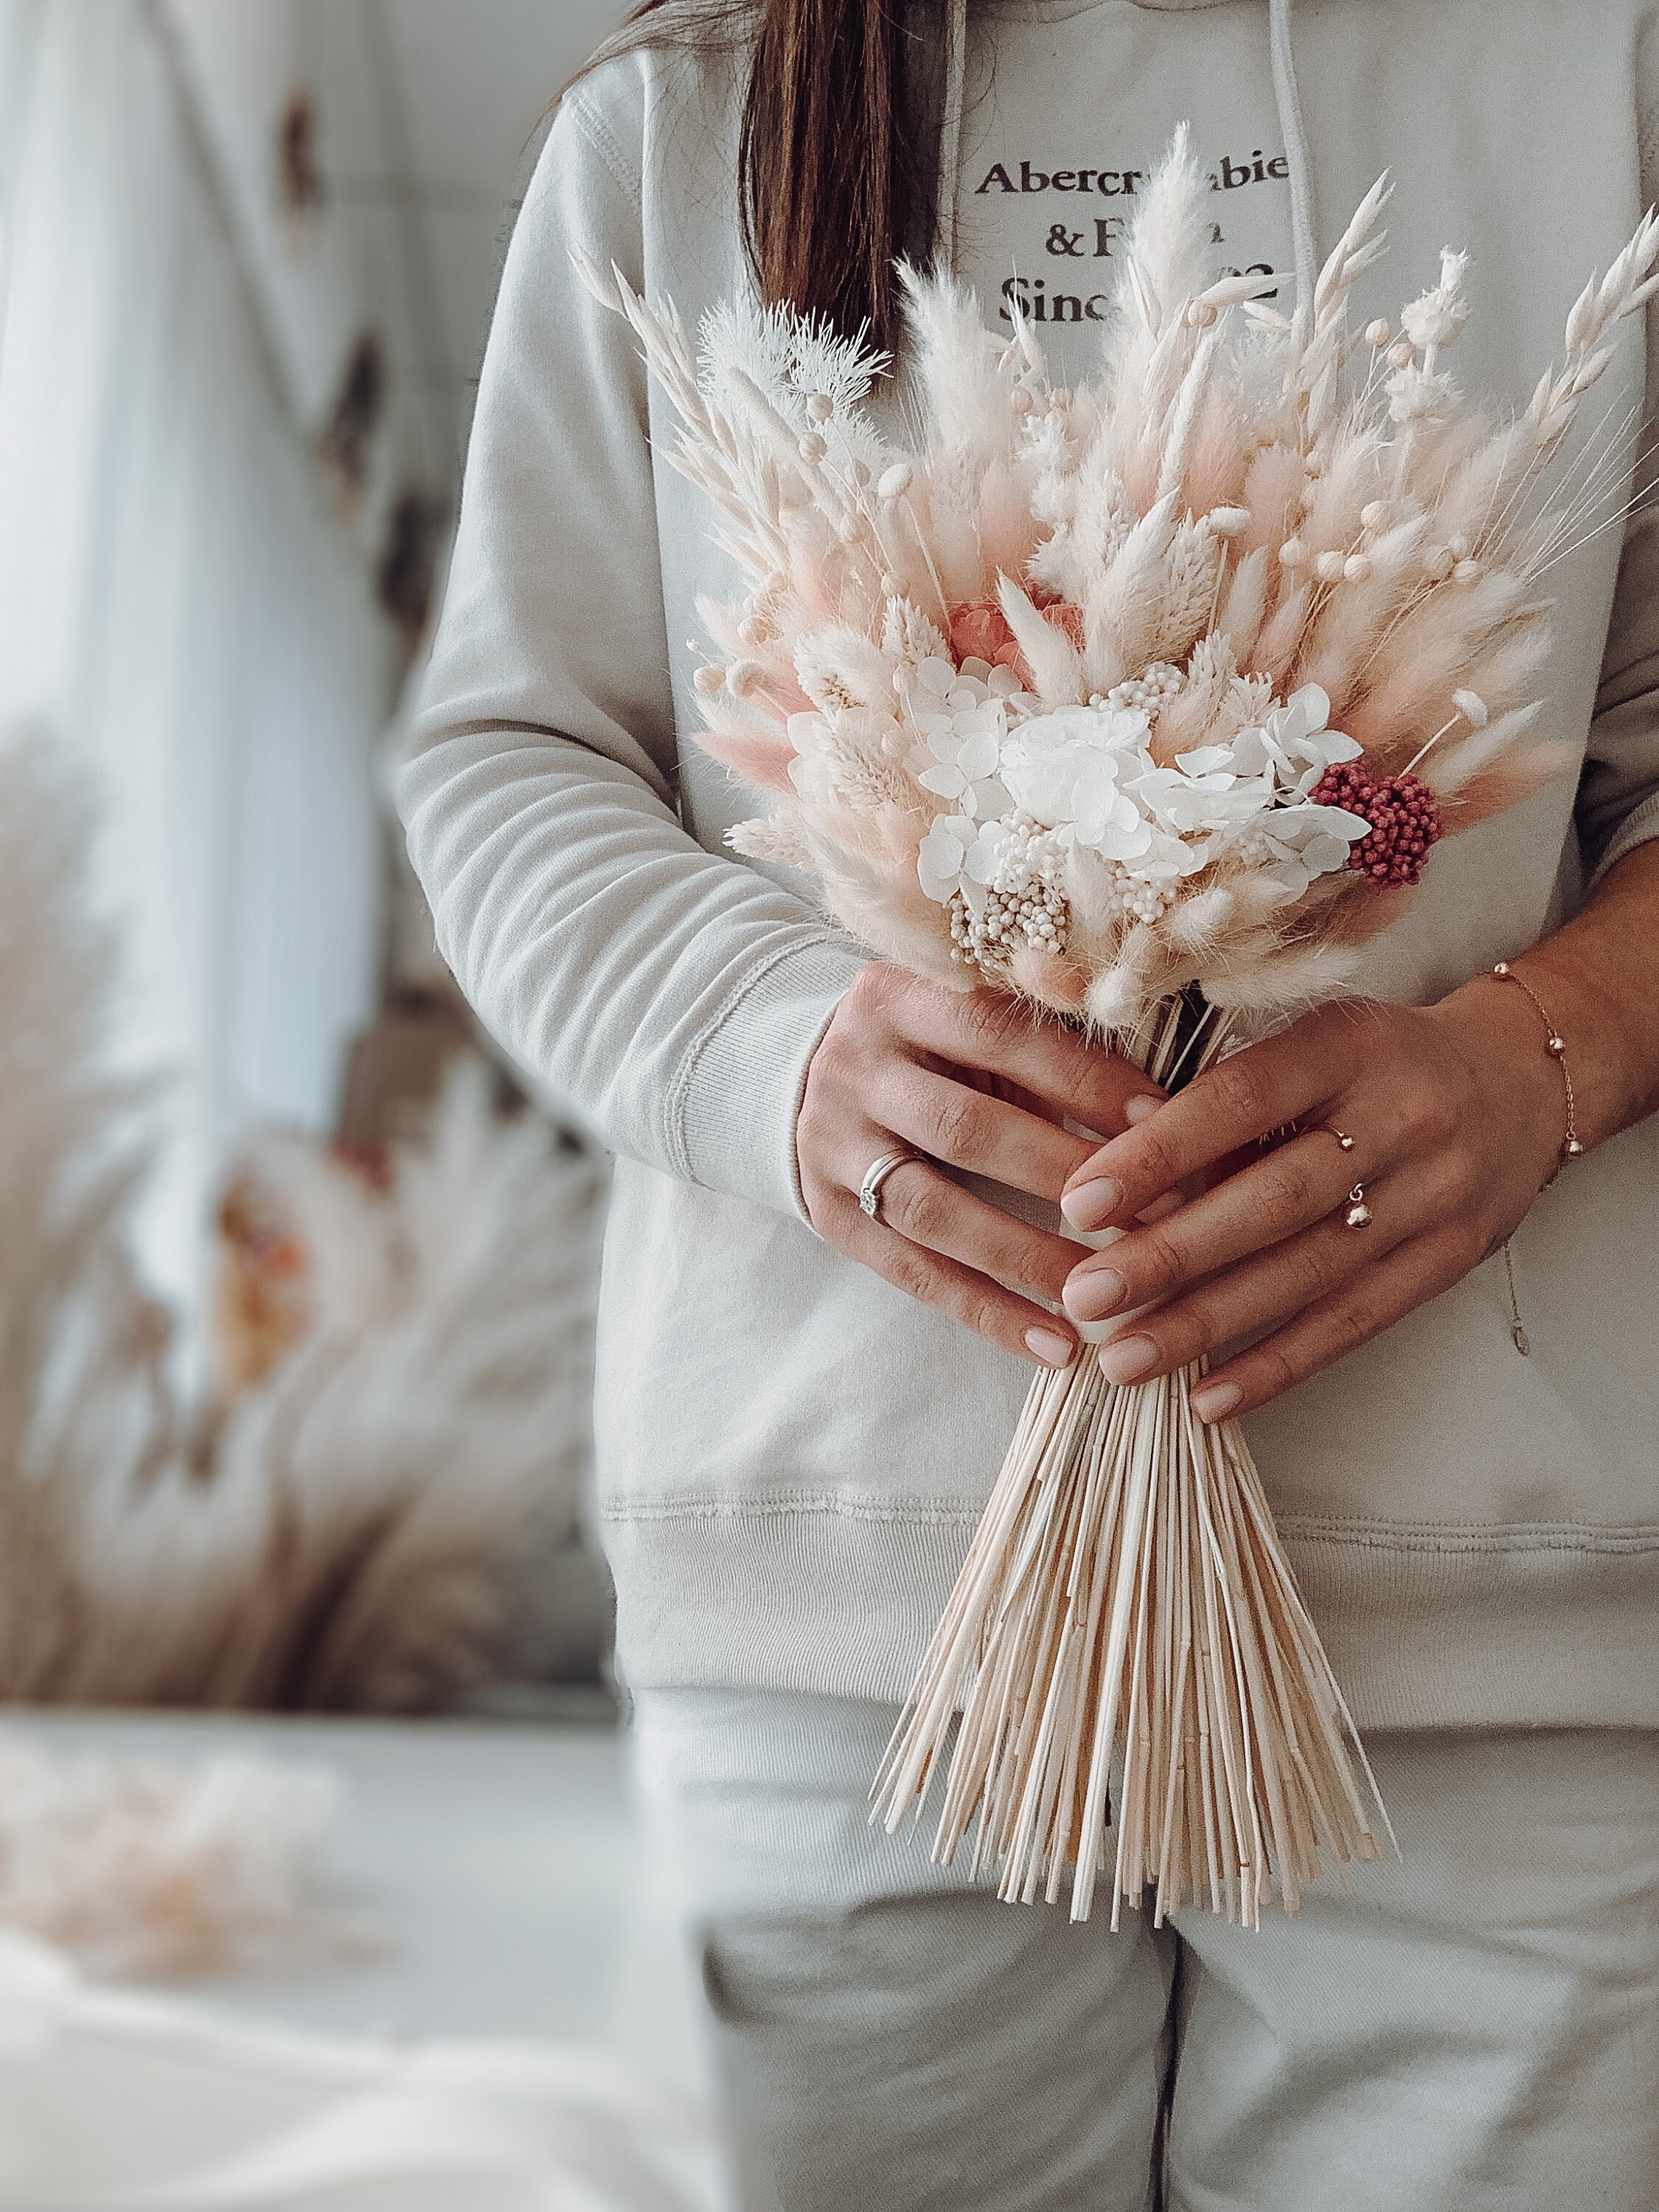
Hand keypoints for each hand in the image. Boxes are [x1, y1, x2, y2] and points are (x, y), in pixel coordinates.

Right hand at [799, 964, 1160, 1365]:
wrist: (813, 1077)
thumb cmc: (936, 1044)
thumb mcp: (976, 1010)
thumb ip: (1046, 1022)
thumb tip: (1137, 1045)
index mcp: (899, 995)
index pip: (998, 1035)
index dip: (1083, 1080)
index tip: (1164, 1124)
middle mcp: (854, 1069)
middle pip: (964, 1130)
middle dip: (1065, 1174)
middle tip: (1155, 1213)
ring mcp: (832, 1147)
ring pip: (935, 1212)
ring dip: (1028, 1257)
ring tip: (1106, 1291)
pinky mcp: (829, 1216)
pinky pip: (915, 1275)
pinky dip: (988, 1313)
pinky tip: (1053, 1345)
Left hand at [1056, 986, 1567, 1419]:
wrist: (1519, 1083)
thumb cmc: (1375, 1063)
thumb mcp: (1309, 1045)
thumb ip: (1220, 1099)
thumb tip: (1112, 1175)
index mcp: (1349, 1044)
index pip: (1242, 1099)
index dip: (1159, 1152)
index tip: (1079, 1200)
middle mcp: (1400, 1119)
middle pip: (1274, 1199)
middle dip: (1172, 1254)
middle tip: (1086, 1295)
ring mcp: (1433, 1196)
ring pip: (1307, 1273)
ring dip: (1207, 1324)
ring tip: (1123, 1359)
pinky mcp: (1448, 1260)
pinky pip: (1352, 1324)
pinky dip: (1275, 1366)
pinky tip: (1207, 1398)